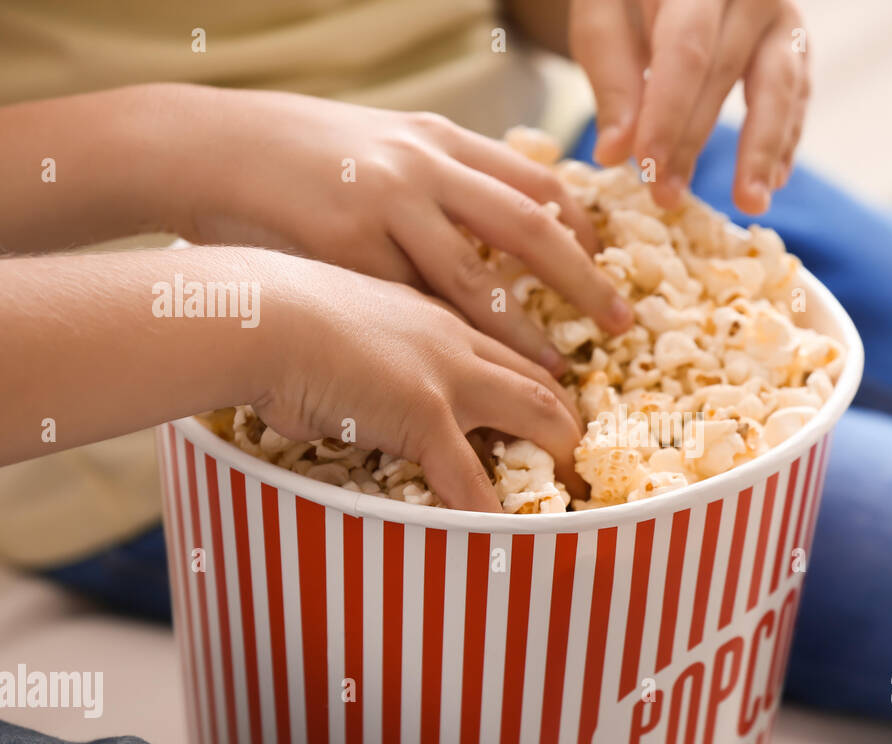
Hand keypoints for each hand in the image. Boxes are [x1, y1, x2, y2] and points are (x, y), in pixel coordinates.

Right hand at [159, 85, 632, 375]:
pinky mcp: (348, 253)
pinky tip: (466, 388)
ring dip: (524, 334)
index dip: (578, 226)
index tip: (604, 264)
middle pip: (530, 226)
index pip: (532, 181)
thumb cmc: (291, 154)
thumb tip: (475, 217)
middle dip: (583, 278)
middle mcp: (425, 169)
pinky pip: (409, 314)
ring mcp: (389, 210)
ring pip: (479, 281)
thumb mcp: (377, 142)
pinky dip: (444, 353)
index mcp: (438, 141)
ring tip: (558, 375)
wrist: (205, 146)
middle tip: (621, 322)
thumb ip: (433, 176)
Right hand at [257, 253, 585, 511]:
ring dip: (558, 455)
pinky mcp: (424, 411)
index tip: (549, 414)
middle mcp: (454, 339)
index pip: (506, 352)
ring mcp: (446, 373)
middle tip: (578, 461)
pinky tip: (504, 537)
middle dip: (567, 423)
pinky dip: (490, 508)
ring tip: (571, 496)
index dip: (535, 385)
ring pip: (534, 412)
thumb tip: (350, 382)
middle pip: (539, 380)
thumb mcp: (336, 325)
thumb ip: (363, 353)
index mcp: (433, 318)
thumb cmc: (271, 318)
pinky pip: (469, 475)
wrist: (251, 312)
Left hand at [569, 0, 808, 213]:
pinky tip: (767, 184)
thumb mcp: (604, 19)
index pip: (685, 50)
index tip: (647, 167)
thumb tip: (614, 153)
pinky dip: (783, 142)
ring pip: (780, 85)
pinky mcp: (797, 43)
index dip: (668, 113)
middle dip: (693, 142)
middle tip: (667, 197)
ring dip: (762, 150)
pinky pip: (798, 96)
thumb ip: (611, 78)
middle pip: (725, 71)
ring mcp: (781, 14)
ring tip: (750, 202)